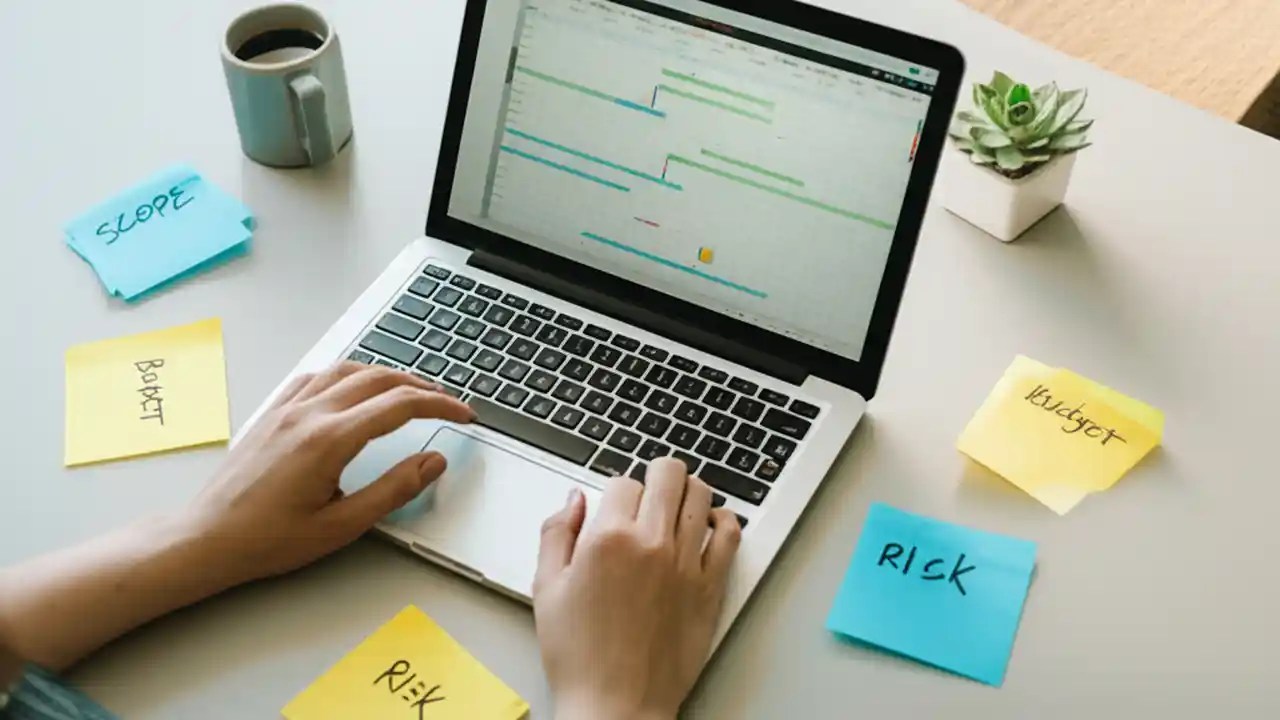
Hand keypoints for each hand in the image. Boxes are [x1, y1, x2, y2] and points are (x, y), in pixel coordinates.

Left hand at [186, 362, 474, 587]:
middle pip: (379, 379)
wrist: (206, 539)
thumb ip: (394, 489)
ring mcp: (286, 409)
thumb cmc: (267, 540)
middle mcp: (308, 414)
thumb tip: (433, 462)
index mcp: (329, 439)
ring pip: (348, 369)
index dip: (440, 406)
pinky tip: (355, 388)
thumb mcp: (342, 525)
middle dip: (421, 386)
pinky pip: (316, 376)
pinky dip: (348, 375)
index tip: (464, 414)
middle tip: (447, 403)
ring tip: (411, 390)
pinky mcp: (272, 414)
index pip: (400, 405)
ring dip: (387, 375)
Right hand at [533, 458, 741, 719]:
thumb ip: (557, 534)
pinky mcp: (710, 587)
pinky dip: (723, 520)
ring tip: (677, 503)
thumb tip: (574, 500)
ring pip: (701, 494)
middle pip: (667, 472)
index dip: (614, 490)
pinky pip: (730, 535)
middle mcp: (651, 543)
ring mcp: (686, 563)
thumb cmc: (578, 655)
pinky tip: (710, 524)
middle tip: (649, 491)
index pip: (621, 481)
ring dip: (687, 491)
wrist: (615, 705)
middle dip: (656, 474)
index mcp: (607, 539)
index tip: (613, 509)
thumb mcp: (546, 588)